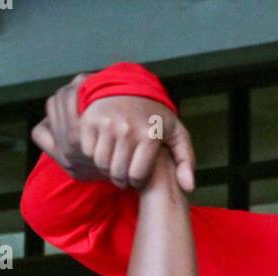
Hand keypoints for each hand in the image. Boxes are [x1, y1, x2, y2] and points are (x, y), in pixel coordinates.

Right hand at [32, 75, 195, 191]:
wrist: (130, 86)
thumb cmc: (155, 117)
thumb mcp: (176, 135)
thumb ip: (185, 161)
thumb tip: (188, 187)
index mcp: (149, 135)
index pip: (137, 177)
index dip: (137, 183)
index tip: (138, 179)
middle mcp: (126, 128)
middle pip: (118, 173)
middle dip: (122, 180)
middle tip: (125, 175)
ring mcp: (106, 122)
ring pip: (102, 164)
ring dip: (108, 169)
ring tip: (116, 164)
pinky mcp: (89, 119)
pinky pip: (89, 151)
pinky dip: (95, 154)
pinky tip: (105, 150)